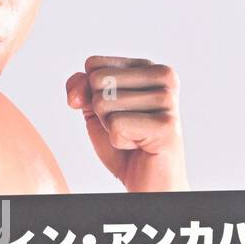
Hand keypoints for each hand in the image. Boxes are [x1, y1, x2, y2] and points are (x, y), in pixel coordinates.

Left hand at [66, 56, 187, 192]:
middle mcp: (164, 77)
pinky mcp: (167, 125)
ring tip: (134, 136)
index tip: (117, 109)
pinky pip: (116, 126)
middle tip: (125, 125)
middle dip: (101, 110)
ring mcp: (168, 100)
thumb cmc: (125, 140)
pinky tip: (140, 146)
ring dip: (110, 127)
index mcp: (148, 66)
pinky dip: (119, 142)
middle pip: (97, 81)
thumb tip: (76, 95)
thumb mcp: (94, 107)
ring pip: (104, 103)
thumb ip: (81, 87)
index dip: (91, 92)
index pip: (93, 64)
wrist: (148, 179)